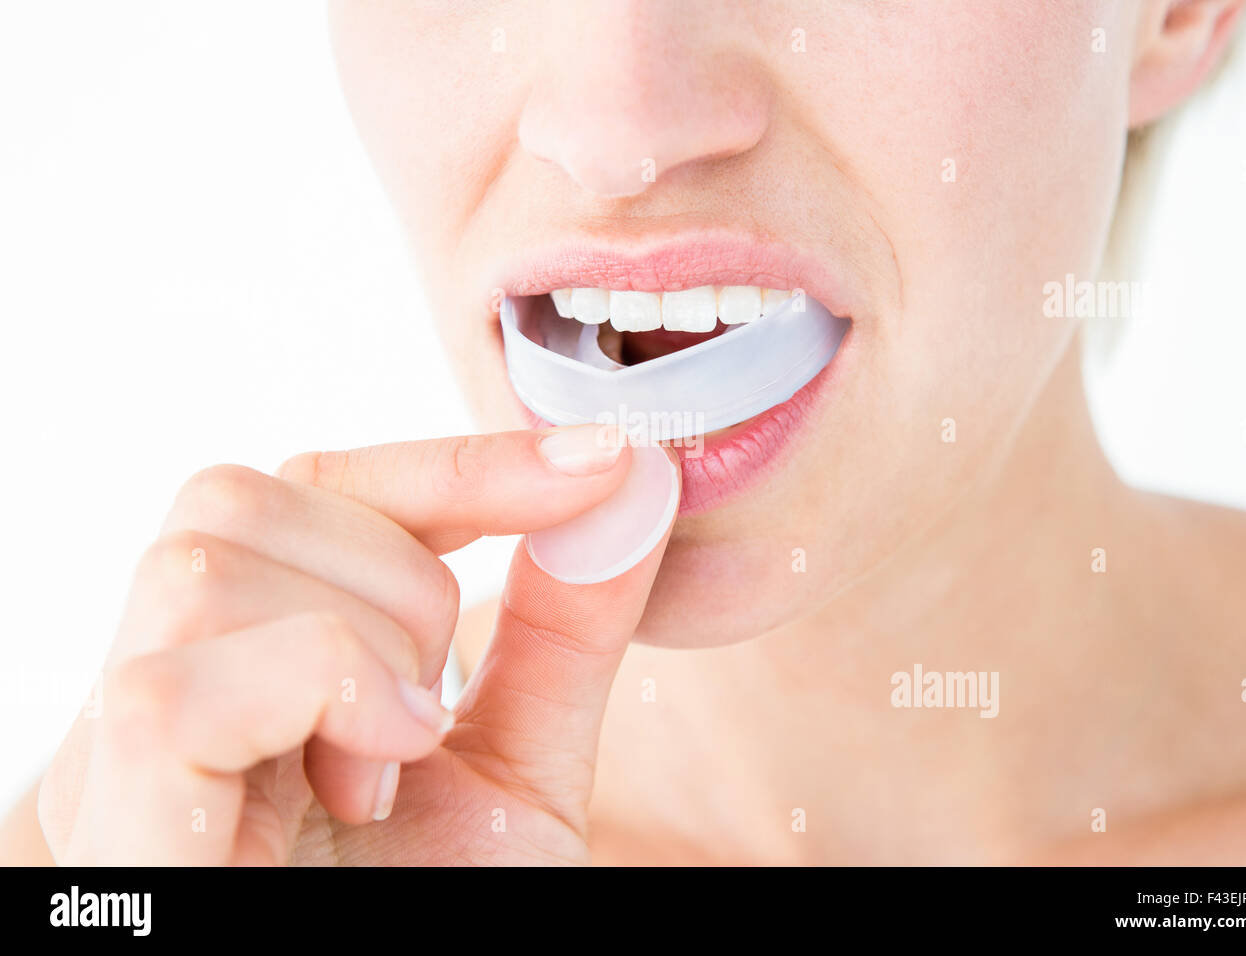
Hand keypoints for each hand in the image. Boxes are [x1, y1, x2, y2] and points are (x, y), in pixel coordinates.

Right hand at [38, 426, 679, 864]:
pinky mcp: (112, 823)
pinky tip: (370, 780)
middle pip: (244, 498)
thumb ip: (561, 637)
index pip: (315, 487)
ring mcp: (117, 756)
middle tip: (437, 710)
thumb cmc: (424, 919)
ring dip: (362, 648)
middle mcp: (162, 688)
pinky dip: (318, 697)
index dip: (459, 462)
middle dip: (401, 577)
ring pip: (207, 565)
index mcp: (244, 664)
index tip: (602, 461)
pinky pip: (177, 687)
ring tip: (392, 767)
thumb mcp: (516, 771)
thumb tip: (631, 489)